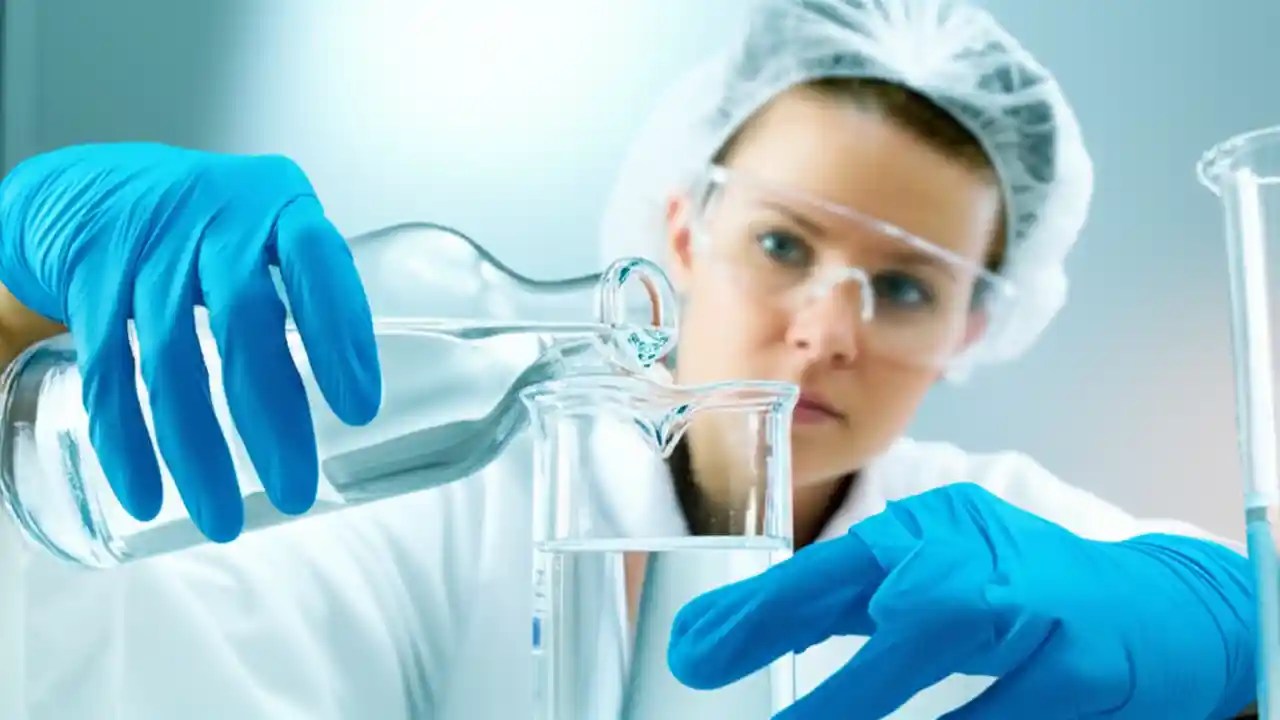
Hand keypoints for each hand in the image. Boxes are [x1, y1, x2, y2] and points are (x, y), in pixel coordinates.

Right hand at [0, 143, 380, 541]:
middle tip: (296, 492)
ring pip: (170, 363)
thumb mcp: (274, 230)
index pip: (317, 265)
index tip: (359, 409)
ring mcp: (147, 252)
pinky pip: (106, 374)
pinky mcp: (90, 285)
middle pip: (244, 325)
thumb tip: (378, 401)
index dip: (339, 335)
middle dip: (271, 418)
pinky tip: (147, 496)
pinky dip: (126, 442)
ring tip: (225, 522)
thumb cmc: (216, 227)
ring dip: (197, 451)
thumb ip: (318, 296)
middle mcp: (214, 220)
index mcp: (279, 207)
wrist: (98, 191)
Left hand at [668, 483, 1256, 718]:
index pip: (831, 563)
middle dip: (775, 618)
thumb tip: (736, 635)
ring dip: (853, 692)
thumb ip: (848, 606)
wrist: (1163, 612)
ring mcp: (1030, 595)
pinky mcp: (1077, 653)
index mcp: (932, 528)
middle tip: (702, 664)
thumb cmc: (1022, 603)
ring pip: (927, 631)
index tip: (688, 644)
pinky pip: (1000, 701)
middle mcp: (973, 546)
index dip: (756, 604)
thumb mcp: (932, 585)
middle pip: (866, 576)